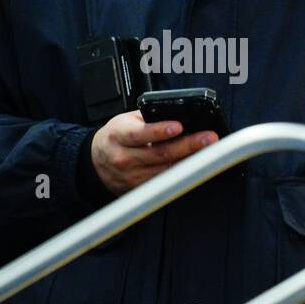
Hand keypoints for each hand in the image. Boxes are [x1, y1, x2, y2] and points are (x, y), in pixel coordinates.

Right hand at [90, 110, 218, 195]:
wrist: (95, 163)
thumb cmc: (114, 138)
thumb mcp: (124, 121)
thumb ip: (147, 118)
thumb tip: (177, 115)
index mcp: (118, 136)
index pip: (140, 134)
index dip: (160, 131)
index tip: (178, 126)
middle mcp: (124, 158)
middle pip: (160, 154)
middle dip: (188, 145)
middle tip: (208, 138)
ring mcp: (132, 176)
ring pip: (166, 169)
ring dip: (190, 160)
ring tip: (209, 151)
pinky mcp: (140, 188)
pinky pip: (165, 181)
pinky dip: (182, 172)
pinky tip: (196, 165)